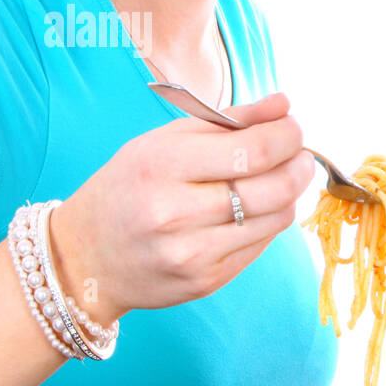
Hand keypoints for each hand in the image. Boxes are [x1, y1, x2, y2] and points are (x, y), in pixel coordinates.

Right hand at [50, 93, 316, 321]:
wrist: (85, 258)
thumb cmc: (128, 188)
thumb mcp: (162, 142)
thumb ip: (227, 120)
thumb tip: (283, 104)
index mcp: (160, 166)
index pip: (252, 150)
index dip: (286, 136)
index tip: (293, 128)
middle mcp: (174, 213)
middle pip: (272, 187)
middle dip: (299, 165)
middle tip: (301, 155)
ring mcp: (191, 253)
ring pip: (275, 218)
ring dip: (290, 194)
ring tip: (283, 178)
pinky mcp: (205, 281)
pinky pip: (261, 245)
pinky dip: (269, 221)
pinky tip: (258, 208)